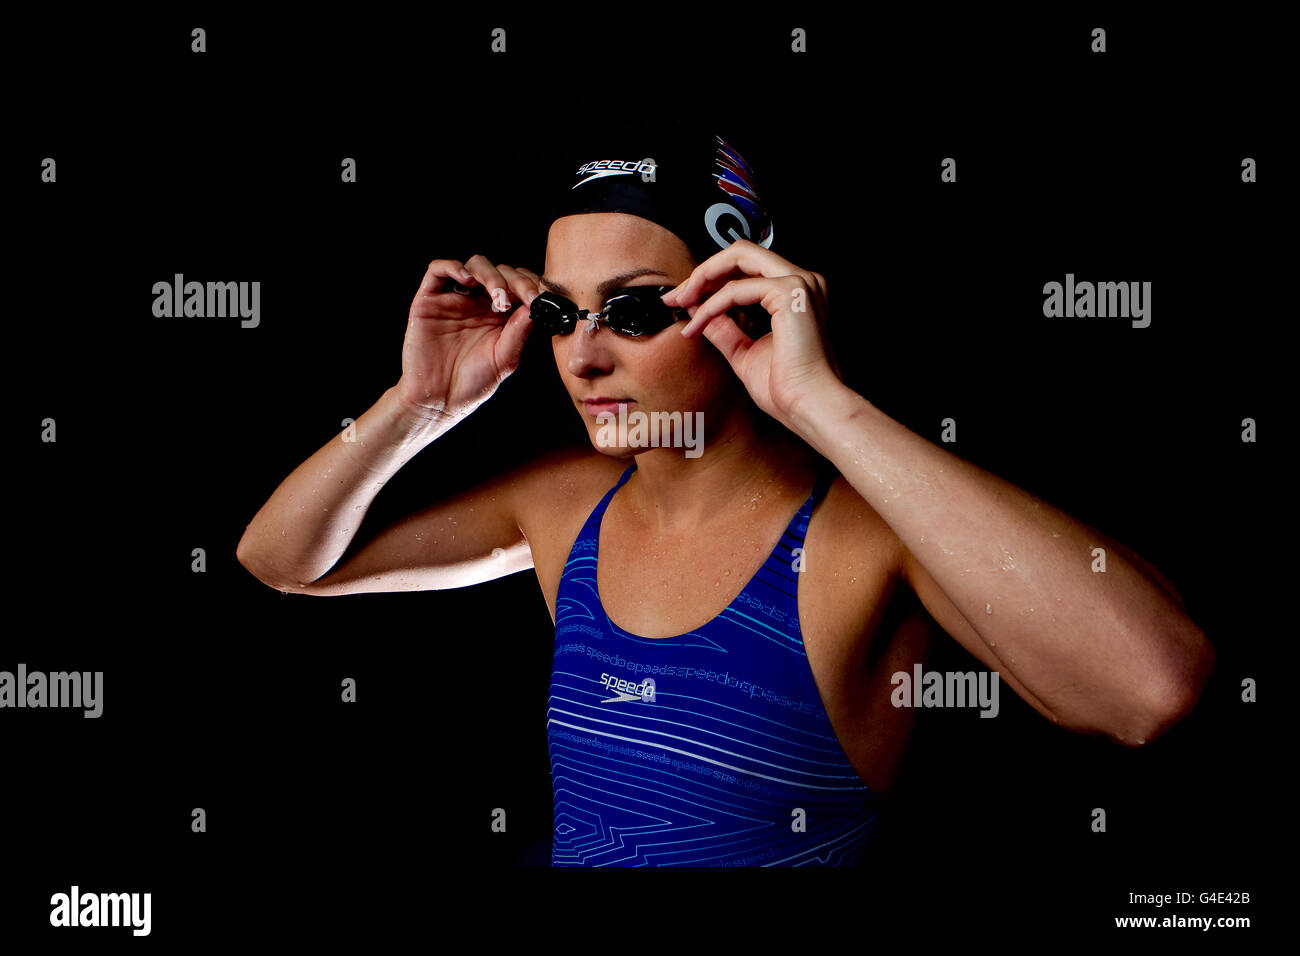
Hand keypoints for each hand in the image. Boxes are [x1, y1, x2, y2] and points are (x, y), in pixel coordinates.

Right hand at [396, 254, 541, 421]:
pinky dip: (453, 266)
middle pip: (500, 270)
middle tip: (525, 296)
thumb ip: (518, 332)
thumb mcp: (504, 359)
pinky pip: (438, 269)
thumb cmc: (472, 384)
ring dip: (491, 274)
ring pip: (475, 265)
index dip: (530, 284)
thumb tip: (534, 306)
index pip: (519, 285)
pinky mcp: (429, 300)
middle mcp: (479, 303)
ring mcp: (455, 299)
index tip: (539, 297)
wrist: (438, 401)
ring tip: (498, 296)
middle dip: (516, 280)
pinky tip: (467, 281)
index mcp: (501, 315)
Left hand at [662, 239, 843, 428]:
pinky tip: (698, 322)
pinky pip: (735, 289)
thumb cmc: (787, 389)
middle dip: (704, 272)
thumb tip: (697, 311)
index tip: (683, 299)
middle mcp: (802, 281)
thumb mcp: (745, 352)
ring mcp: (799, 283)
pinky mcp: (789, 292)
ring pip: (738, 256)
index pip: (747, 268)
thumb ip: (724, 328)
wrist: (809, 407)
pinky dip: (711, 305)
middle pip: (741, 253)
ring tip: (680, 301)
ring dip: (703, 278)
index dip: (712, 279)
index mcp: (796, 293)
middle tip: (676, 295)